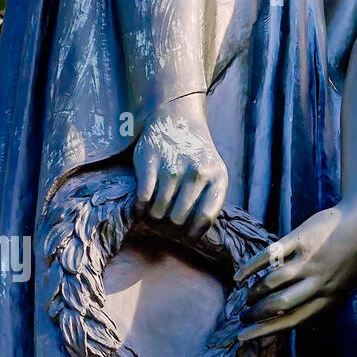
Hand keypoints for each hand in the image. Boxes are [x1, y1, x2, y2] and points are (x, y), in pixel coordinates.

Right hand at [132, 92, 227, 240]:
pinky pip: (142, 200)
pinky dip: (139, 210)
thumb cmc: (196, 155)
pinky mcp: (150, 163)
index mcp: (217, 178)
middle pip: (178, 219)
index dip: (192, 234)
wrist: (177, 119)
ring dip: (153, 219)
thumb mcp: (214, 172)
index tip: (186, 237)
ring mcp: (173, 168)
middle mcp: (197, 173)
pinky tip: (141, 209)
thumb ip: (210, 198)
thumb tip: (195, 235)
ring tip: (155, 214)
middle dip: (170, 227)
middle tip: (166, 223)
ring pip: (158, 213)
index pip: (204, 219)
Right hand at [234, 202, 356, 340]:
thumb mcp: (341, 285)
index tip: (244, 336)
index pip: (292, 321)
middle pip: (280, 304)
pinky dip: (252, 266)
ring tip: (246, 296)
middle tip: (243, 315)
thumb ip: (318, 300)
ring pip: (273, 281)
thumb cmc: (351, 257)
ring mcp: (310, 260)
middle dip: (256, 313)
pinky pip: (270, 256)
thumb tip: (285, 315)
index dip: (265, 331)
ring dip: (255, 291)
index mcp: (329, 298)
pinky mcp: (302, 239)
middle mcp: (319, 282)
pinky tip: (241, 275)